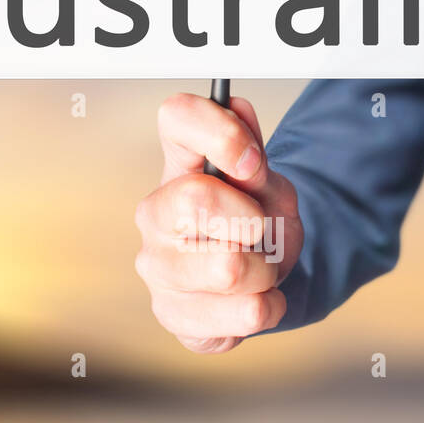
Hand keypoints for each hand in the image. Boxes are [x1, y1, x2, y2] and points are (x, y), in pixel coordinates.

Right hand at [135, 92, 302, 353]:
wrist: (260, 283)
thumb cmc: (255, 225)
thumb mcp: (267, 184)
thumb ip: (253, 152)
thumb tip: (236, 107)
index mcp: (176, 167)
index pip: (176, 119)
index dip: (220, 134)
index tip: (253, 163)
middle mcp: (153, 214)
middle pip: (196, 197)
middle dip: (251, 220)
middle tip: (259, 231)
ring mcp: (156, 267)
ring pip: (228, 267)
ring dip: (266, 270)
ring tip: (259, 269)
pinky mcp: (172, 315)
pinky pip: (244, 314)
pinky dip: (270, 307)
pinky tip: (255, 299)